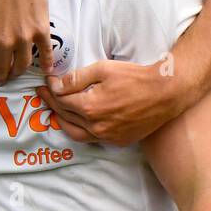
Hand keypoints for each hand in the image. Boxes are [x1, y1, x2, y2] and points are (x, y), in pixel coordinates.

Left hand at [0, 0, 51, 85]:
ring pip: (22, 66)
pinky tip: (45, 70)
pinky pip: (44, 54)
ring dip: (18, 72)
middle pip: (1, 69)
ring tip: (16, 72)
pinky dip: (46, 64)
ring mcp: (23, 38)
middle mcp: (1, 43)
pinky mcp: (40, 31)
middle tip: (0, 78)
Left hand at [43, 58, 186, 146]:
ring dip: (63, 121)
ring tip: (56, 110)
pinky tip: (79, 120)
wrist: (166, 92)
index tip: (45, 83)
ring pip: (75, 133)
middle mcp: (96, 126)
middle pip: (65, 116)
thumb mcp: (103, 69)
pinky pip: (92, 139)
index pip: (61, 100)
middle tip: (45, 94)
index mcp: (90, 107)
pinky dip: (81, 130)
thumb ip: (76, 78)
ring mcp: (108, 136)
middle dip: (52, 104)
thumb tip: (55, 85)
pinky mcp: (119, 141)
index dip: (50, 90)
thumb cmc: (135, 77)